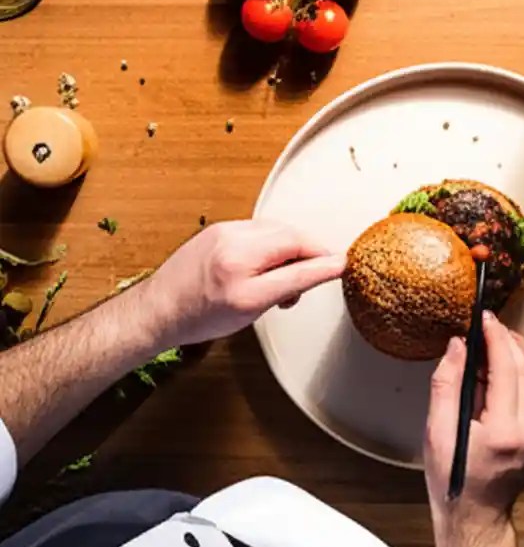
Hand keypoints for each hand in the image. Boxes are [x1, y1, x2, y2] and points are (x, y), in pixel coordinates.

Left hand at [139, 220, 344, 347]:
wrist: (157, 311)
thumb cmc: (199, 316)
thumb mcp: (253, 309)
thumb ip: (294, 283)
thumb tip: (327, 267)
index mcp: (242, 264)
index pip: (300, 255)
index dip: (326, 261)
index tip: (343, 265)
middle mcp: (233, 242)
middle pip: (291, 236)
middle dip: (308, 254)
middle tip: (310, 278)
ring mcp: (224, 232)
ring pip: (277, 231)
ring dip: (290, 250)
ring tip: (282, 280)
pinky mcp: (219, 229)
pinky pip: (259, 230)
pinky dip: (272, 245)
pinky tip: (265, 267)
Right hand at [424, 313, 523, 529]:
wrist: (474, 516)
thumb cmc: (454, 483)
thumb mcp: (437, 432)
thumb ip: (446, 386)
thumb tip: (456, 349)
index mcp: (504, 430)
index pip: (508, 368)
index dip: (497, 338)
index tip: (485, 320)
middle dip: (509, 340)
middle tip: (488, 327)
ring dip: (522, 354)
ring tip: (496, 344)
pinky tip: (503, 368)